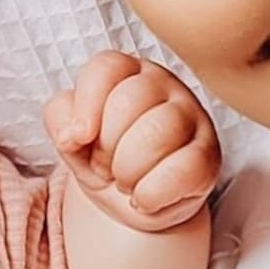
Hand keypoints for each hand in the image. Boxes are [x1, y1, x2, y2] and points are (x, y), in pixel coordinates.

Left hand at [44, 52, 220, 231]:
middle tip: (105, 165)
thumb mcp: (71, 136)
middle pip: (128, 101)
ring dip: (127, 171)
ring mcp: (191, 116)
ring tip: (125, 181)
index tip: (79, 138)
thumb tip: (73, 132)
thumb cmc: (103, 157)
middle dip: (105, 146)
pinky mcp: (209, 154)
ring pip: (155, 133)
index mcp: (127, 72)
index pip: (106, 67)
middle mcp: (163, 85)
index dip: (86, 106)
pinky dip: (151, 194)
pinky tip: (144, 197)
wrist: (133, 200)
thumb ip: (59, 117)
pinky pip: (182, 170)